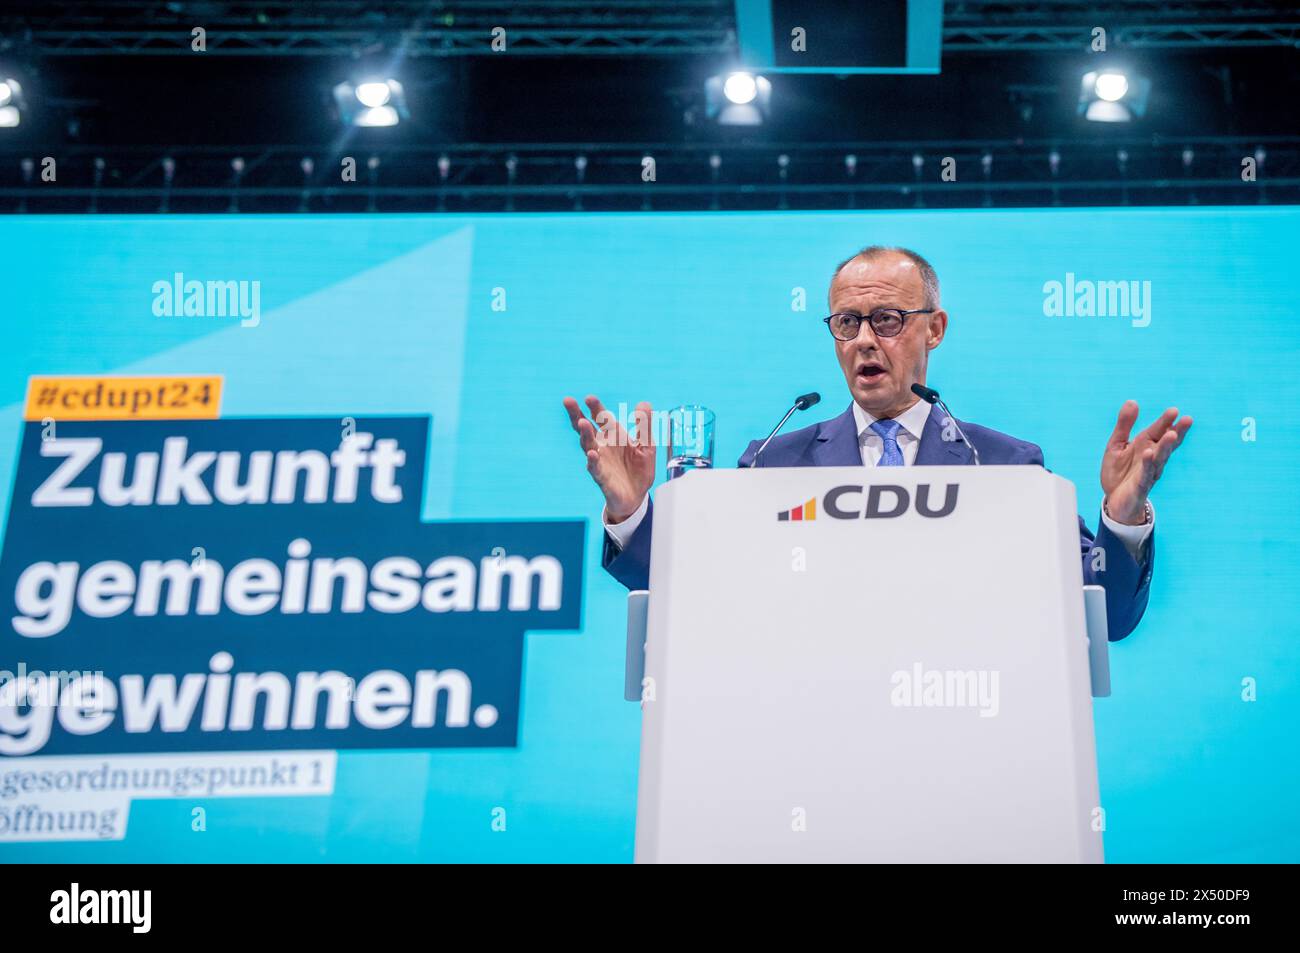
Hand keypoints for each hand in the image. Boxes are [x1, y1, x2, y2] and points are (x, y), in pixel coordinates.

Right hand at [563, 395, 655, 522]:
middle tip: (568, 401)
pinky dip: (593, 461)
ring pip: (588, 445)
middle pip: (585, 428)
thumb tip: (644, 404)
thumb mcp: (646, 445)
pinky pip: (595, 468)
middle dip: (577, 414)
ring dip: (585, 434)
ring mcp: (600, 461)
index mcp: (613, 435)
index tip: (589, 398)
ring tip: (583, 423)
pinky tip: (592, 454)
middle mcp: (602, 446)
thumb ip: (644, 426)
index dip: (595, 407)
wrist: (637, 496)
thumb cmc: (638, 469)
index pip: (601, 418)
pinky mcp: (602, 477)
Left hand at [1101, 400, 1192, 524]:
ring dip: (1166, 446)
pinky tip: (1149, 453)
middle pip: (1165, 443)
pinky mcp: (1141, 485)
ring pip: (1160, 458)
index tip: (1174, 410)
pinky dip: (1148, 464)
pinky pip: (1145, 474)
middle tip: (1187, 419)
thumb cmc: (1119, 471)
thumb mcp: (1116, 444)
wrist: (1114, 501)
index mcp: (1147, 445)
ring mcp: (1148, 472)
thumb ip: (1124, 425)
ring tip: (1171, 434)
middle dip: (1176, 431)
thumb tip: (1132, 401)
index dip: (1166, 421)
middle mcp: (1152, 458)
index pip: (1158, 431)